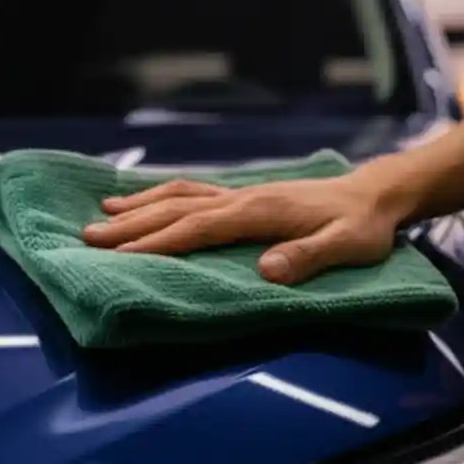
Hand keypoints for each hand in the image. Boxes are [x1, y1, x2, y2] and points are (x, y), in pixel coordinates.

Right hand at [81, 173, 402, 284]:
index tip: (120, 255)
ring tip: (101, 215)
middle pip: (176, 209)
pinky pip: (193, 192)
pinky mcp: (244, 195)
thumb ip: (308, 257)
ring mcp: (241, 193)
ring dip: (140, 205)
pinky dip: (162, 195)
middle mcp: (242, 197)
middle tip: (87, 238)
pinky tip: (145, 201)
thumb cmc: (363, 227)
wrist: (376, 194)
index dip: (158, 241)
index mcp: (259, 211)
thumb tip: (267, 271)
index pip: (198, 227)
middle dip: (131, 224)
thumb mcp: (347, 246)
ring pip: (179, 195)